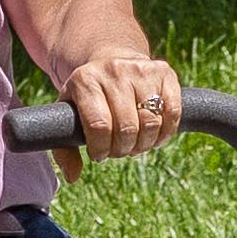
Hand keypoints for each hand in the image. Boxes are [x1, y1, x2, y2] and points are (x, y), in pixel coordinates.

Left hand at [58, 40, 185, 164]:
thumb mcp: (69, 117)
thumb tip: (73, 177)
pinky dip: (165, 133)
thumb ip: (64, 149)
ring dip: (144, 144)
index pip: (99, 125)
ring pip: (151, 123)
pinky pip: (172, 112)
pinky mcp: (164, 72)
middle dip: (123, 149)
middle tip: (118, 151)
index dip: (102, 149)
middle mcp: (114, 70)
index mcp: (85, 80)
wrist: (110, 60)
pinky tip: (154, 137)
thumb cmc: (88, 98)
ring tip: (135, 145)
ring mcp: (141, 69)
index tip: (99, 154)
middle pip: (127, 127)